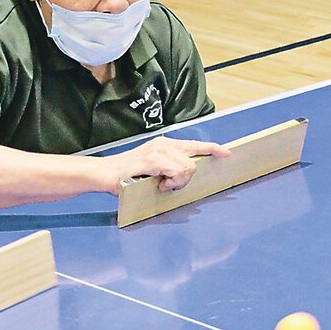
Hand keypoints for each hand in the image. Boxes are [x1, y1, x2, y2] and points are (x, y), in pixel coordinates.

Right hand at [107, 137, 229, 194]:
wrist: (103, 173)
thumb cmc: (127, 175)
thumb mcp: (154, 169)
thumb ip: (170, 168)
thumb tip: (187, 175)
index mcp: (166, 144)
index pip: (196, 145)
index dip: (213, 149)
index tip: (227, 153)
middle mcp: (164, 144)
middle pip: (194, 163)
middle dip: (185, 179)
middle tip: (168, 186)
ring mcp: (158, 150)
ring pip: (187, 169)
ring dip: (177, 182)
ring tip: (160, 185)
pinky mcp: (152, 159)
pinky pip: (176, 172)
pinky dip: (170, 183)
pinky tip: (158, 185)